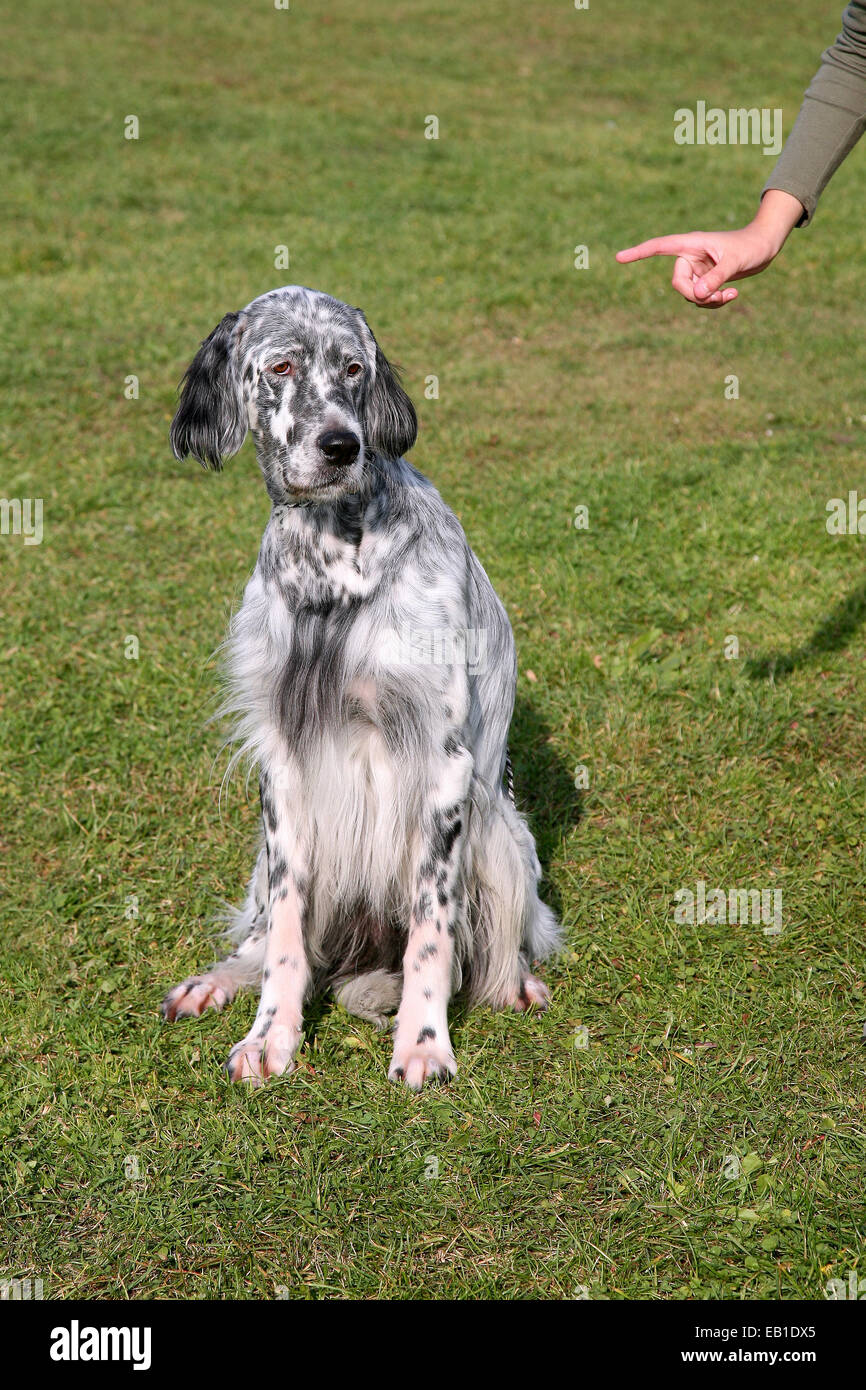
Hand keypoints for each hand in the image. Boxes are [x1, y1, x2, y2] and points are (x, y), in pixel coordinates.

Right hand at [615, 189, 803, 306]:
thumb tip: (697, 295)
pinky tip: (732, 296)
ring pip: (690, 294)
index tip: (619, 258)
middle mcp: (690, 256)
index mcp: (691, 243)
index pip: (659, 247)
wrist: (765, 245)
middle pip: (677, 283)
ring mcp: (697, 269)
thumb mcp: (736, 262)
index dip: (639, 253)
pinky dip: (714, 302)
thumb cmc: (752, 246)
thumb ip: (716, 278)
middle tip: (716, 298)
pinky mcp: (705, 279)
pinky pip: (701, 298)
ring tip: (730, 296)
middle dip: (695, 295)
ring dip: (708, 301)